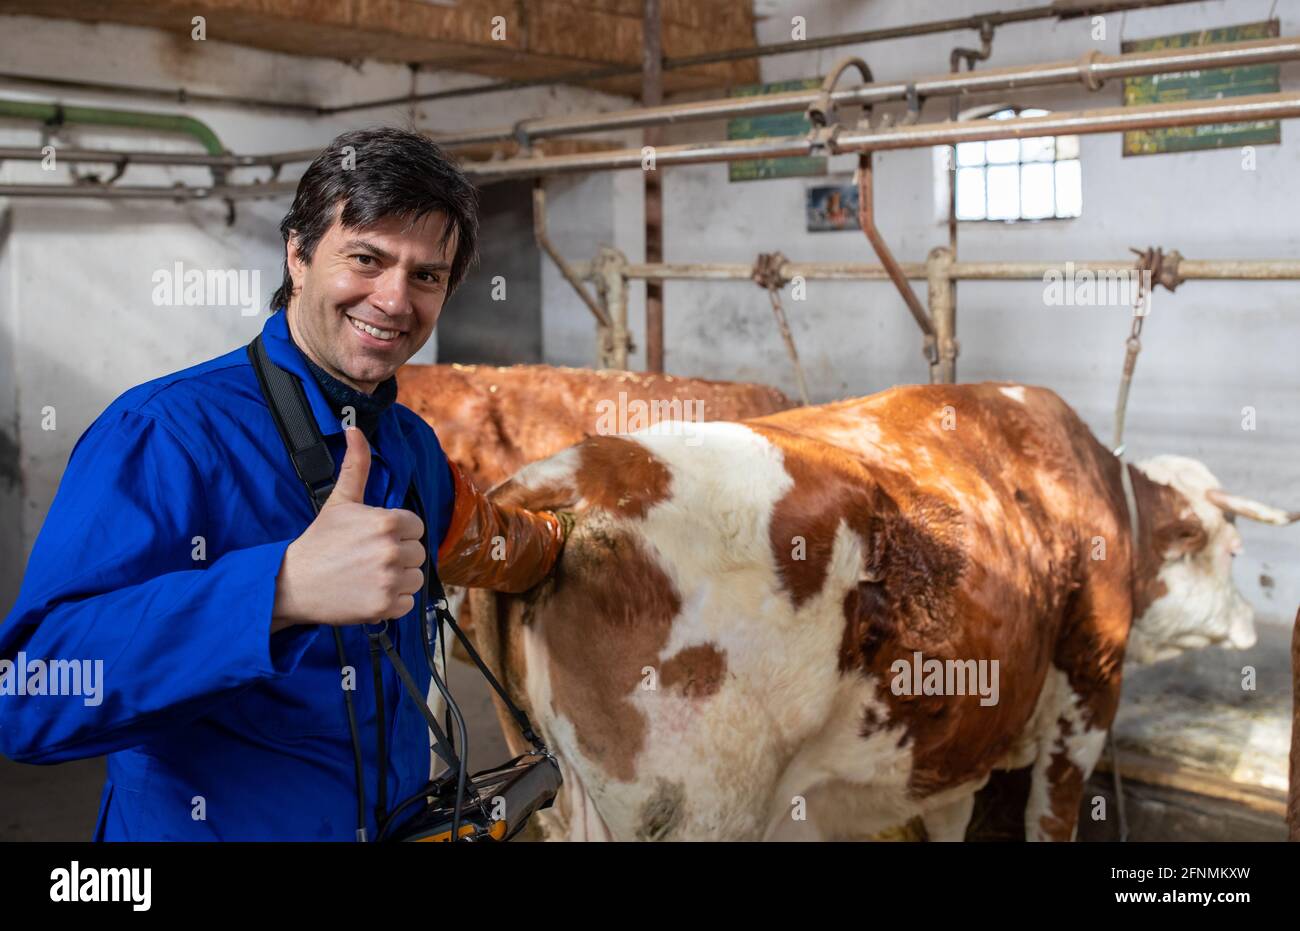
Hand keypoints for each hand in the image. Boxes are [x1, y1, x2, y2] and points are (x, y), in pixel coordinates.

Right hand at [272, 427, 424, 630]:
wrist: (292, 582)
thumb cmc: (319, 541)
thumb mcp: (341, 500)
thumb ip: (356, 465)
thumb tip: (354, 429)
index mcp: (388, 522)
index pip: (416, 527)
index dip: (398, 533)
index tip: (375, 538)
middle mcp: (392, 550)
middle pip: (418, 553)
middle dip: (398, 556)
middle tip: (368, 558)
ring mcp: (389, 580)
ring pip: (415, 579)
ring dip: (398, 580)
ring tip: (369, 575)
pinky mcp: (384, 606)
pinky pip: (407, 603)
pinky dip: (391, 602)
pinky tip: (368, 592)